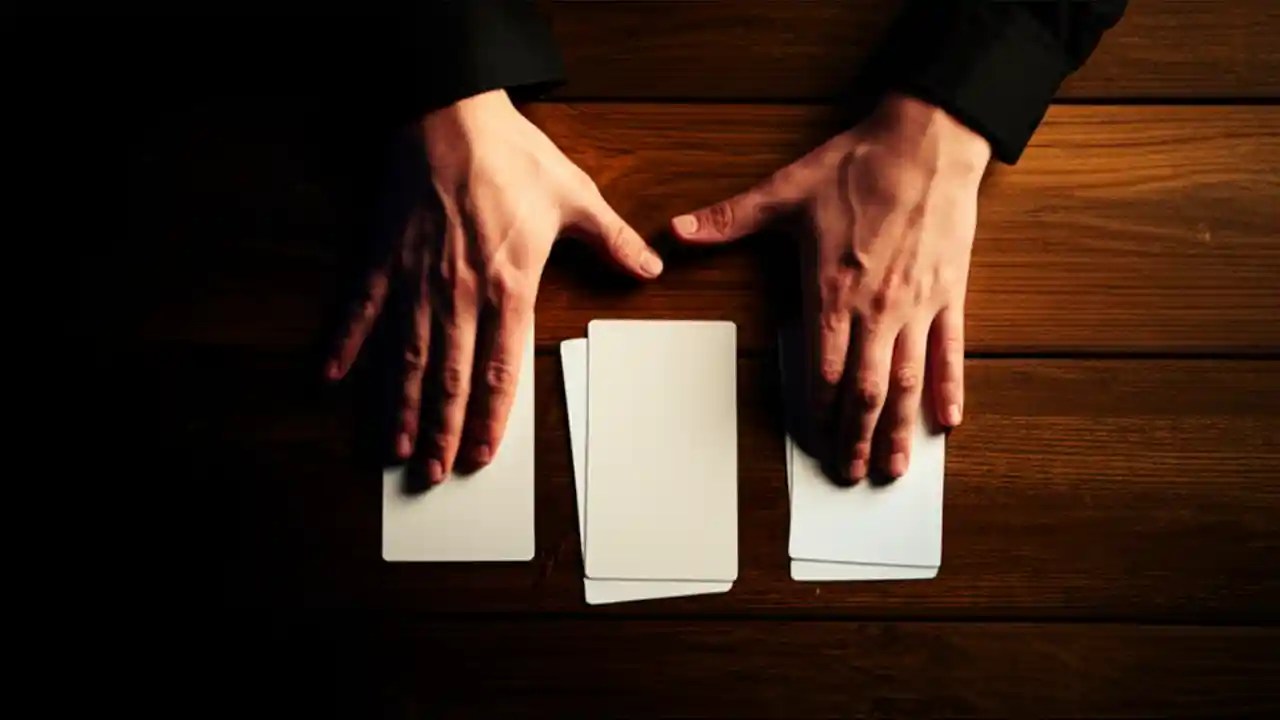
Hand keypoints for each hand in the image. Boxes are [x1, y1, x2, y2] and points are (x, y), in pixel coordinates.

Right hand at [328, 90, 662, 482]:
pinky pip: (360, 310)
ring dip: (398, 406)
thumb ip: (613, 241)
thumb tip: (652, 268)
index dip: (490, 418)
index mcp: (509, 286)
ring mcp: (416, 279)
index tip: (482, 455)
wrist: (450, 112)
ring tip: (392, 449)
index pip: (499, 369)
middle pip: (448, 378)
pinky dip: (343, 344)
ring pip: (405, 358)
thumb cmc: (514, 155)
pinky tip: (328, 378)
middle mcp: (460, 295)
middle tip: (433, 474)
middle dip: (441, 430)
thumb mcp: (577, 197)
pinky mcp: (382, 257)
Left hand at [672, 93, 989, 481]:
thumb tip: (675, 232)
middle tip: (850, 473)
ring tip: (895, 467)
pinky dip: (950, 388)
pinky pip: (951, 351)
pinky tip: (947, 423)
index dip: (820, 414)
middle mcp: (876, 308)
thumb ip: (730, 219)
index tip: (815, 444)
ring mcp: (917, 305)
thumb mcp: (786, 191)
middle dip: (856, 437)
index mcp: (832, 291)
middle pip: (866, 390)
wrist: (927, 140)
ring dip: (899, 428)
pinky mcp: (950, 293)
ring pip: (908, 382)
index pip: (824, 370)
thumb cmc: (857, 166)